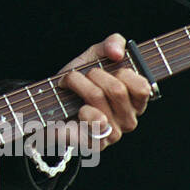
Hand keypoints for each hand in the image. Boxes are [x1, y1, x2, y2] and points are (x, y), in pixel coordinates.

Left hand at [54, 33, 151, 152]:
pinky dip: (76, 106)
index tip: (105, 70)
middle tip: (78, 76)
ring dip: (77, 84)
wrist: (46, 107)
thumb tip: (117, 52)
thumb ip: (112, 44)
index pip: (143, 87)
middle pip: (116, 89)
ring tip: (69, 87)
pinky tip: (73, 108)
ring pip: (98, 98)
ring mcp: (111, 135)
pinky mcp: (92, 145)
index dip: (122, 72)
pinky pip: (89, 119)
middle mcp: (127, 121)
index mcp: (135, 103)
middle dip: (92, 74)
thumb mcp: (94, 57)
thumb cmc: (76, 83)